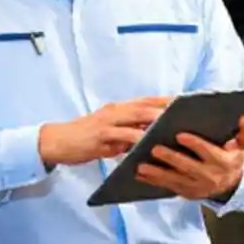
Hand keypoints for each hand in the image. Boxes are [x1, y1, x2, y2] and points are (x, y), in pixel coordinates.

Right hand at [38, 96, 173, 166]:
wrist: (56, 142)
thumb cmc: (84, 140)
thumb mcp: (110, 137)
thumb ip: (128, 135)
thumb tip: (148, 139)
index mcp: (118, 110)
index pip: (147, 102)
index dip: (166, 101)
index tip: (186, 102)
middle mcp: (115, 111)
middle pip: (146, 105)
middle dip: (167, 107)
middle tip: (188, 109)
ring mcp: (108, 121)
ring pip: (137, 115)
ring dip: (156, 118)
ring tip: (175, 122)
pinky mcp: (100, 134)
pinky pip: (122, 134)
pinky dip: (136, 137)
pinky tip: (148, 142)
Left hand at [136, 115, 243, 200]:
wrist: (231, 184)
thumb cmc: (233, 158)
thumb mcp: (243, 145)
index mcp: (224, 162)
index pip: (208, 152)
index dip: (195, 144)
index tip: (180, 135)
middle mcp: (210, 177)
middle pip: (188, 167)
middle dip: (171, 158)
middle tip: (155, 148)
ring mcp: (197, 187)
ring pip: (175, 180)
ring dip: (157, 173)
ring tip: (141, 166)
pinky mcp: (186, 193)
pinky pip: (168, 187)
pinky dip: (153, 181)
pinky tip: (140, 174)